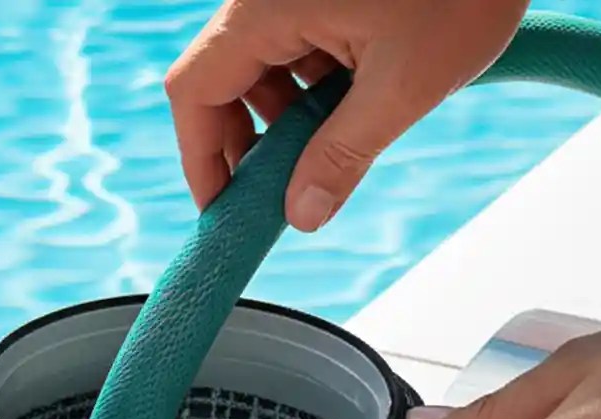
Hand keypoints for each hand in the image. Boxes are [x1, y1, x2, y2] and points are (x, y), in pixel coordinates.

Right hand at [164, 0, 528, 229]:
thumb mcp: (405, 84)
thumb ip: (344, 153)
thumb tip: (302, 216)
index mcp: (264, 9)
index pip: (194, 90)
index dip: (199, 155)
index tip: (222, 208)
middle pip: (220, 82)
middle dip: (245, 143)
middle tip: (277, 196)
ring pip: (261, 69)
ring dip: (284, 120)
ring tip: (332, 151)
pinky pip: (295, 49)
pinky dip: (312, 90)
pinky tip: (355, 110)